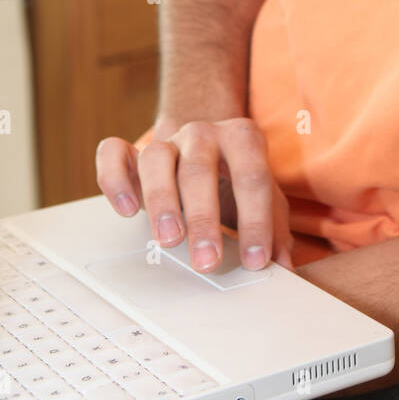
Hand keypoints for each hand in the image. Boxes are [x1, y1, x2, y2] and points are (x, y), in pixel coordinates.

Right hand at [95, 115, 295, 273]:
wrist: (207, 151)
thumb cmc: (236, 182)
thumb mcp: (264, 200)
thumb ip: (276, 229)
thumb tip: (285, 267)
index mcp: (242, 138)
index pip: (252, 176)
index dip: (256, 220)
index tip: (255, 261)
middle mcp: (203, 133)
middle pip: (199, 168)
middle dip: (203, 218)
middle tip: (206, 261)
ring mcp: (166, 140)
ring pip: (156, 158)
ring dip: (161, 200)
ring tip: (168, 239)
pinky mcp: (134, 153)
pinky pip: (113, 153)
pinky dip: (115, 179)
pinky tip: (127, 210)